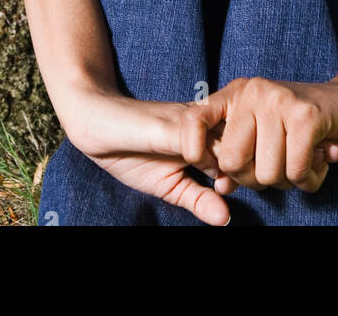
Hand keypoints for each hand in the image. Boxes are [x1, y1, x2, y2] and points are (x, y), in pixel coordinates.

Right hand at [60, 87, 232, 225]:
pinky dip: (198, 148)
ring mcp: (188, 119)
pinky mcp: (168, 119)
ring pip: (223, 138)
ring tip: (211, 173)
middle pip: (240, 145)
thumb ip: (197, 198)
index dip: (242, 174)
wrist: (95, 123)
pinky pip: (194, 132)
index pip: (242, 154)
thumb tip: (226, 218)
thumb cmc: (131, 153)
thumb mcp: (169, 186)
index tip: (227, 188)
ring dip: (222, 159)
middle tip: (224, 184)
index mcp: (206, 138)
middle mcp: (203, 124)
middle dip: (238, 169)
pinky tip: (191, 157)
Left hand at [180, 74, 337, 193]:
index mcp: (237, 94)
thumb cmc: (308, 125)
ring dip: (290, 180)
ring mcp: (279, 101)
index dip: (194, 149)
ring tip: (304, 159)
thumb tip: (219, 187)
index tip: (216, 170)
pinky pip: (295, 171)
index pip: (193, 120)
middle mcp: (253, 92)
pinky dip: (309, 179)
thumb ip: (243, 156)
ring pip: (267, 173)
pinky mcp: (307, 116)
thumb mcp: (268, 134)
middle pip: (234, 163)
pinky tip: (320, 160)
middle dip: (258, 179)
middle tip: (281, 166)